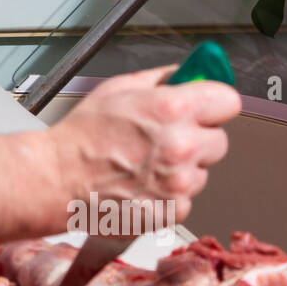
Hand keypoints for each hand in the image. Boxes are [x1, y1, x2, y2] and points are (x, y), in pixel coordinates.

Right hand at [48, 65, 240, 225]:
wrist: (57, 179)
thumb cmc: (80, 136)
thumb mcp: (117, 89)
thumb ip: (159, 79)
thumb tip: (186, 74)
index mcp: (172, 109)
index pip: (229, 102)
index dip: (214, 105)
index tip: (204, 109)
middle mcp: (182, 145)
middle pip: (220, 141)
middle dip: (197, 139)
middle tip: (165, 140)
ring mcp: (179, 182)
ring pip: (202, 173)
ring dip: (183, 169)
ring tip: (146, 166)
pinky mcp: (172, 211)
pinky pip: (186, 200)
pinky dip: (169, 195)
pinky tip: (142, 185)